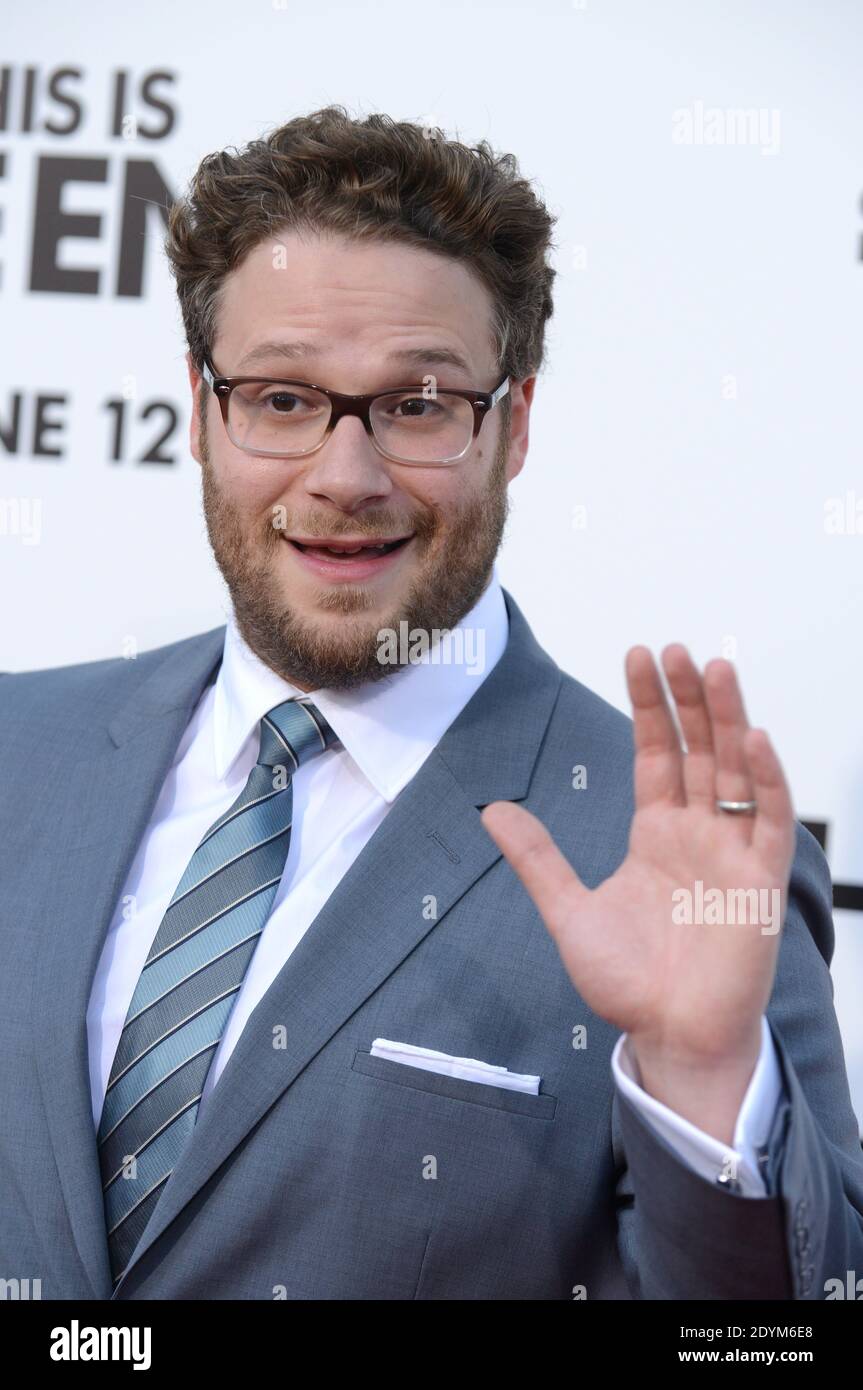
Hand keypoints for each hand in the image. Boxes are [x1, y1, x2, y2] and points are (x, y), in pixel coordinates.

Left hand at [481, 645, 795, 1142]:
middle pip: (697, 750)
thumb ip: (539, 859)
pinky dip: (763, 779)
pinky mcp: (761, 881)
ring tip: (714, 667)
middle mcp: (696, 833)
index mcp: (655, 833)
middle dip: (688, 698)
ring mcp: (731, 853)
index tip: (638, 656)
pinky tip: (750, 737)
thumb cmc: (628, 983)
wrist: (670, 1038)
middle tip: (675, 648)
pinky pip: (768, 820)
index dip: (649, 706)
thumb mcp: (570, 912)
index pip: (656, 753)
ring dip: (728, 719)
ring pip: (734, 771)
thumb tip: (492, 809)